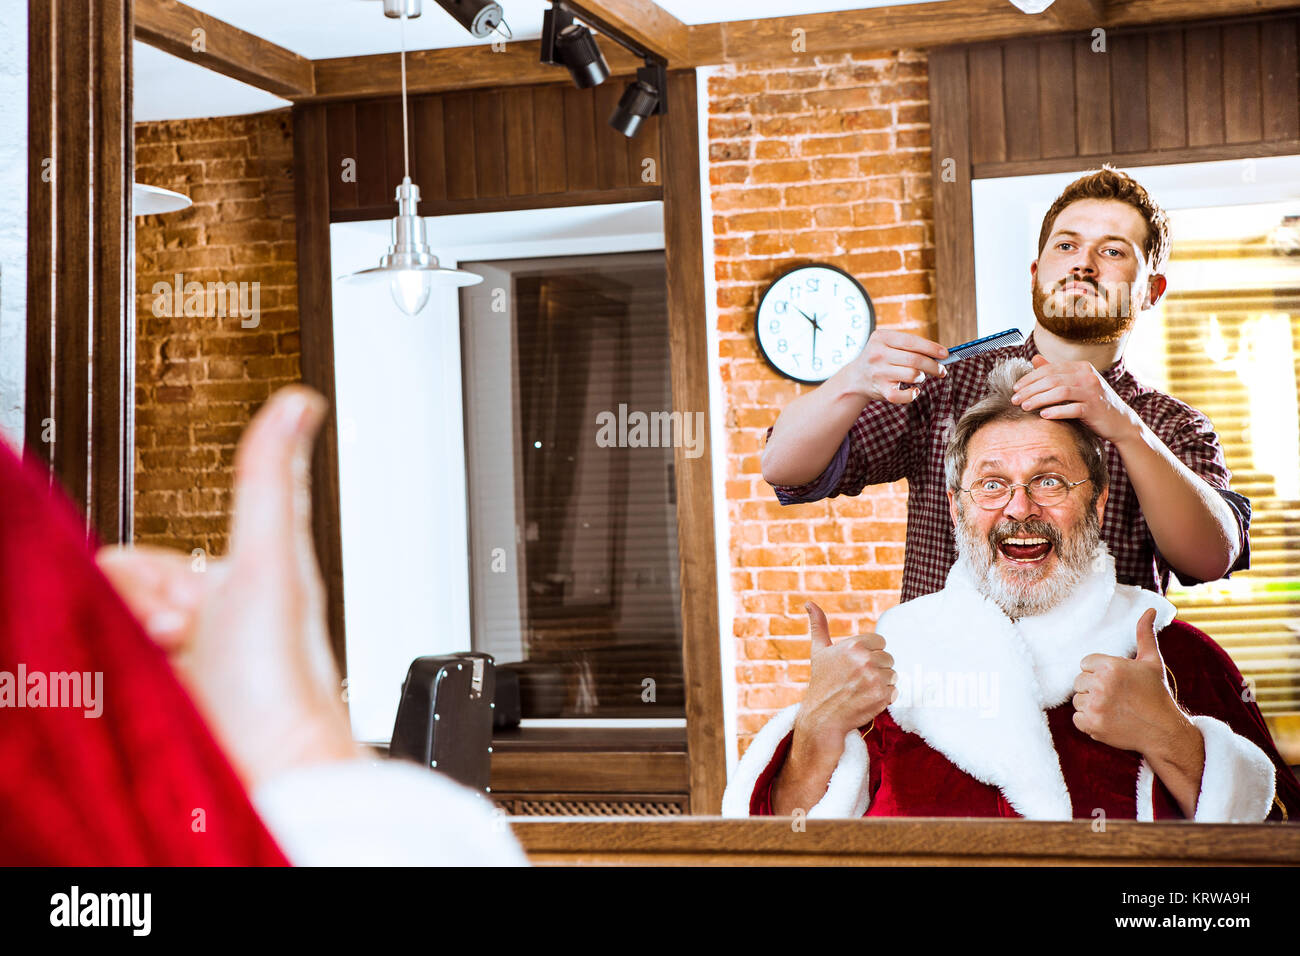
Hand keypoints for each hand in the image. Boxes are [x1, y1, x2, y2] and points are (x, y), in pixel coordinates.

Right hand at [97, 387, 359, 789]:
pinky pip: (94, 679)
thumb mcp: (271, 555)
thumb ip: (270, 478)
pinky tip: (147, 694)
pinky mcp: (147, 709)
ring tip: (170, 667)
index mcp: (228, 587)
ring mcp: (171, 671)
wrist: (270, 760)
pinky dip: (108, 684)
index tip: (181, 606)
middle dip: (135, 613)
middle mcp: (199, 628)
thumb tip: (300, 400)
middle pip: (113, 598)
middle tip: (178, 638)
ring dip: (122, 649)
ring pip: (100, 636)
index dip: (147, 579)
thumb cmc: (278, 671)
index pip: (136, 563)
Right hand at [792, 601, 897, 752]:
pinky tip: (867, 699)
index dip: (870, 653)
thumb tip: (808, 603)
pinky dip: (884, 697)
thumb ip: (818, 625)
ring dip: (881, 683)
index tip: (856, 665)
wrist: (822, 717)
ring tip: (862, 690)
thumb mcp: (819, 651)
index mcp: (854, 645)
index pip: (880, 642)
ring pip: (893, 675)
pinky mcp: (882, 696)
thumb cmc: (822, 682)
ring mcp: (875, 679)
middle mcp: (865, 660)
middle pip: (888, 658)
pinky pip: (894, 691)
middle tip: (858, 680)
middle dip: (876, 668)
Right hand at [851, 329, 947, 403]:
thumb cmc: (882, 358)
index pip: (912, 341)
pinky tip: (914, 390)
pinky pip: (904, 395)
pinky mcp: (880, 390)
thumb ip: (911, 345)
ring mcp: (878, 372)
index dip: (931, 348)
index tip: (945, 354)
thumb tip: (941, 353)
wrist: (857, 378)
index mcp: (882, 337)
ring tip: (918, 377)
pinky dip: (913, 394)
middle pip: (915, 360)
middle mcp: (878, 354)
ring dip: (921, 377)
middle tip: (941, 370)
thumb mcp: (889, 344)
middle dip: (934, 366)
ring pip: (913, 375)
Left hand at [1012, 354, 1141, 443]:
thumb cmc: (1093, 402)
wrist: (1119, 421)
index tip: (1015, 388)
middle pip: (1052, 380)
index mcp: (1081, 368)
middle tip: (1014, 399)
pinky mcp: (1095, 409)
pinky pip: (1073, 409)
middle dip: (1030, 389)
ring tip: (1024, 407)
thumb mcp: (1075, 384)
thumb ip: (1055, 372)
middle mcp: (1088, 376)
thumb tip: (1034, 358)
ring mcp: (1092, 392)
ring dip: (1039, 399)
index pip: (1050, 369)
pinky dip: (1057, 411)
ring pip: (1060, 392)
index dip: (1030, 378)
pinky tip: (1043, 415)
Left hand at [1071, 608, 1188, 754]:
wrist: (1164, 731)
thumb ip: (1144, 634)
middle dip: (1093, 687)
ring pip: (1077, 700)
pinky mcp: (1092, 725)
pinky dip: (1088, 721)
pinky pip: (1076, 719)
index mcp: (1111, 666)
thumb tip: (1149, 609)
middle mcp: (1101, 685)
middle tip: (1115, 696)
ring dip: (1090, 705)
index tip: (1115, 681)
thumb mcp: (1152, 662)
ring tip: (1113, 708)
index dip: (1099, 672)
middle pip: (1079, 681)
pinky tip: (1107, 720)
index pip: (1085, 663)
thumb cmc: (1157, 694)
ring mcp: (1095, 706)